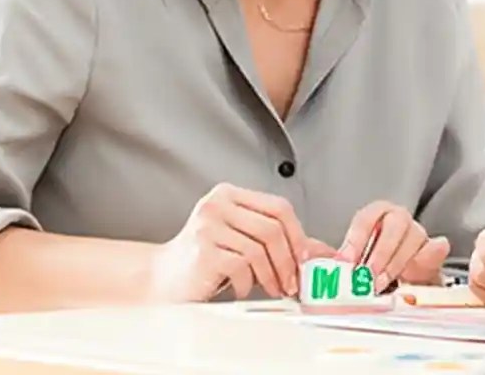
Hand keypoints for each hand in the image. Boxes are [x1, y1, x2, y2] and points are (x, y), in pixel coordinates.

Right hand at [148, 183, 321, 301]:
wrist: (160, 280)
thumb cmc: (204, 262)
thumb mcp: (244, 243)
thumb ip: (280, 243)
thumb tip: (324, 251)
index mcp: (229, 195)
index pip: (279, 207)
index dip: (299, 235)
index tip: (306, 260)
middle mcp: (217, 204)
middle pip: (273, 228)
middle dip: (289, 260)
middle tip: (293, 282)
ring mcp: (207, 225)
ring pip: (259, 249)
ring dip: (272, 276)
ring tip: (272, 289)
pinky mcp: (202, 250)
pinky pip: (241, 266)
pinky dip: (247, 283)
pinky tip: (240, 289)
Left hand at [338, 202, 438, 291]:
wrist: (399, 284)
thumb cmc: (369, 267)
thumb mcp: (349, 260)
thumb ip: (337, 258)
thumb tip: (319, 257)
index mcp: (376, 214)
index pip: (366, 219)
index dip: (355, 240)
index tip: (345, 261)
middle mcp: (399, 219)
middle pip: (395, 224)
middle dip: (380, 252)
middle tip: (366, 276)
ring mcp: (419, 234)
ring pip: (415, 237)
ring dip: (396, 263)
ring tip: (380, 283)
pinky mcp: (434, 253)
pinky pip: (436, 251)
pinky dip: (428, 260)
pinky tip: (413, 275)